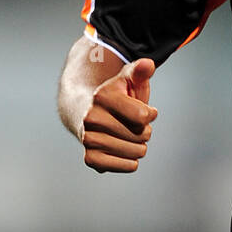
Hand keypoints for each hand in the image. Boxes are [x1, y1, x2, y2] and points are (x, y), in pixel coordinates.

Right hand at [82, 57, 157, 172]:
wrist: (83, 112)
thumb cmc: (115, 96)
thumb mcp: (127, 79)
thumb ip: (140, 71)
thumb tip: (148, 65)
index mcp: (103, 96)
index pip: (144, 115)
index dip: (149, 114)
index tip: (142, 110)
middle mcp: (92, 117)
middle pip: (143, 135)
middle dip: (145, 131)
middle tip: (133, 125)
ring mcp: (89, 139)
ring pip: (136, 152)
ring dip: (139, 146)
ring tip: (128, 137)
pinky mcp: (91, 158)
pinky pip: (125, 166)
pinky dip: (131, 162)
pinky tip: (125, 152)